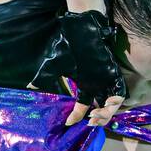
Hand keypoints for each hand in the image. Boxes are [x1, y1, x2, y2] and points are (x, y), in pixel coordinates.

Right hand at [32, 9, 126, 125]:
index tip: (69, 122)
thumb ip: (43, 79)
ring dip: (106, 114)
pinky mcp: (113, 72)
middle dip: (97, 119)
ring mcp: (106, 79)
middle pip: (101, 107)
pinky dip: (116, 101)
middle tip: (89, 122)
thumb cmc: (66, 45)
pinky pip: (120, 91)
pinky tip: (106, 105)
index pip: (83, 105)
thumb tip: (30, 88)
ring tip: (95, 116)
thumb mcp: (51, 66)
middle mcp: (97, 84)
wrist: (78, 27)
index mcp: (84, 84)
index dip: (77, 116)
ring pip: (112, 103)